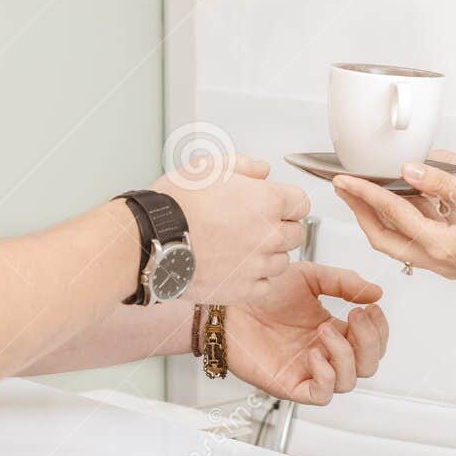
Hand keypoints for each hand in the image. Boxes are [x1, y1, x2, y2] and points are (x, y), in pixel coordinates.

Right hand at [153, 154, 307, 303]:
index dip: (288, 202)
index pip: (302, 203)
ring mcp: (258, 265)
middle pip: (296, 234)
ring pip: (282, 262)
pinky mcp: (243, 289)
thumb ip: (243, 165)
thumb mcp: (209, 167)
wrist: (152, 239)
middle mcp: (269, 235)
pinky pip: (264, 286)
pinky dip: (255, 279)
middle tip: (255, 226)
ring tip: (242, 248)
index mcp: (267, 202)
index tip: (277, 205)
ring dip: (269, 255)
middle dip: (280, 228)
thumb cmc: (176, 203)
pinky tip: (236, 268)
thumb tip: (262, 170)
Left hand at [227, 261, 388, 404]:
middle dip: (369, 341)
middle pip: (367, 365)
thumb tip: (376, 293)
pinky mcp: (290, 385)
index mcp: (332, 330)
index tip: (371, 308)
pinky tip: (313, 351)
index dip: (379, 330)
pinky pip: (321, 394)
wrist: (230, 305)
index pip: (371, 343)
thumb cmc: (263, 293)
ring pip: (348, 381)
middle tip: (355, 316)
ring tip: (323, 329)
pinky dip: (325, 375)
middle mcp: (324, 354)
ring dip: (345, 354)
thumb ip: (344, 282)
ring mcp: (308, 371)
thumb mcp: (310, 277)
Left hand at [333, 162, 455, 279]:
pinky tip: (403, 198)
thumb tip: (407, 170)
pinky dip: (404, 219)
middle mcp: (436, 260)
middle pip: (382, 238)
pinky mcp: (451, 258)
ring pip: (398, 241)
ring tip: (364, 190)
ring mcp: (443, 263)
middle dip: (359, 212)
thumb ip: (441, 184)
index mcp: (440, 246)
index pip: (392, 214)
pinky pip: (417, 239)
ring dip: (379, 216)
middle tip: (343, 187)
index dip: (365, 193)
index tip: (344, 178)